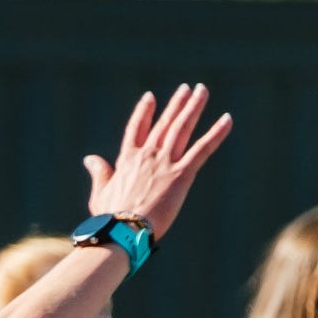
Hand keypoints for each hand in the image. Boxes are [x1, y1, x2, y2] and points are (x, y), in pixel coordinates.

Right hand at [81, 83, 235, 239]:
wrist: (123, 228)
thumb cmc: (109, 217)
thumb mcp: (100, 192)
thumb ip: (100, 172)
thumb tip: (89, 158)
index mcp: (126, 159)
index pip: (136, 128)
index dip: (144, 111)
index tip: (150, 96)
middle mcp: (147, 155)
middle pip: (165, 123)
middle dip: (176, 103)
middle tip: (186, 88)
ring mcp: (165, 162)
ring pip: (183, 127)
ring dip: (194, 107)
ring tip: (201, 90)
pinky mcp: (182, 174)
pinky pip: (203, 148)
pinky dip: (216, 133)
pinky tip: (227, 118)